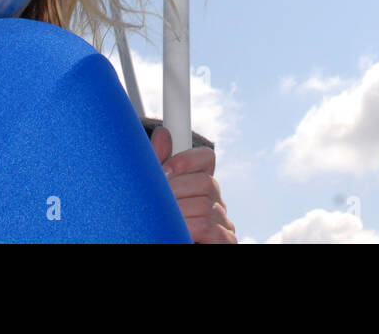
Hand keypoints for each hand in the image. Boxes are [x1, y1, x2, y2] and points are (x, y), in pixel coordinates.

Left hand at [151, 126, 236, 243]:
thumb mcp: (153, 198)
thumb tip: (163, 135)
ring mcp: (223, 224)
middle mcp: (215, 203)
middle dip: (175, 190)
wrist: (160, 243)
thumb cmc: (155, 229)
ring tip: (160, 223)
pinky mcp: (226, 243)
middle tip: (156, 203)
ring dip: (176, 213)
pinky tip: (175, 232)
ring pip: (205, 205)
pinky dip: (187, 228)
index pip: (206, 158)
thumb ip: (156, 167)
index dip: (186, 159)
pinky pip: (209, 228)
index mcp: (199, 187)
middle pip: (206, 181)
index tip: (163, 171)